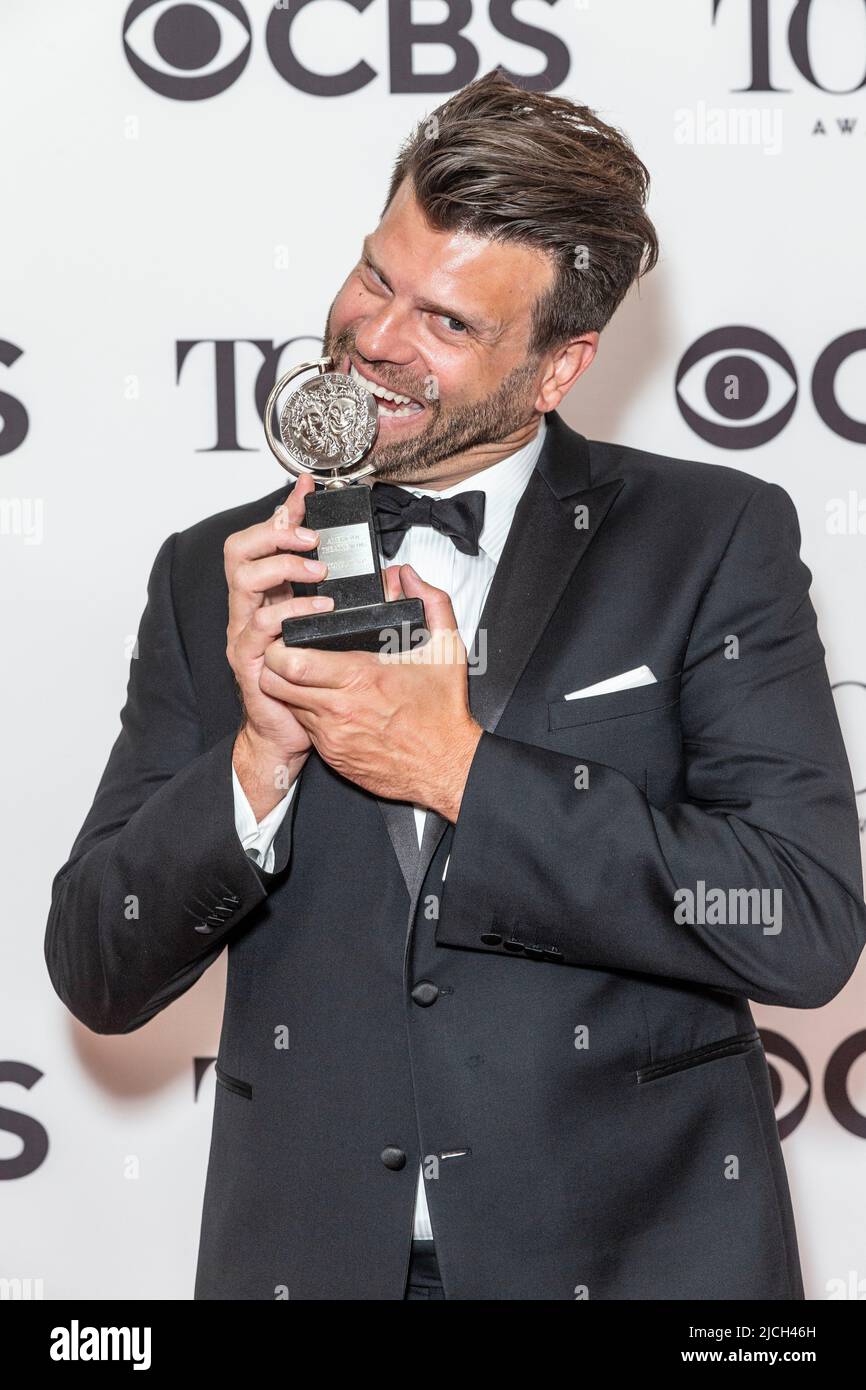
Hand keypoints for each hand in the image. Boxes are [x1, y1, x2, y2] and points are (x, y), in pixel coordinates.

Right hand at [225, 475, 333, 815]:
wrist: (289, 734)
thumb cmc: (315, 683)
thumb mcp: (341, 632)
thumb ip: (360, 600)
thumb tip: (395, 572)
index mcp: (271, 594)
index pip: (271, 540)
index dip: (286, 510)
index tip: (308, 486)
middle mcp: (250, 607)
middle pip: (240, 549)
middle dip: (274, 533)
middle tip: (312, 536)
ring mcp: (244, 632)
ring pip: (244, 579)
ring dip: (283, 568)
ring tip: (320, 571)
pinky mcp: (247, 659)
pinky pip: (261, 625)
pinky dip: (290, 613)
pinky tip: (320, 612)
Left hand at [260, 564, 482, 821]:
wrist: (446, 766)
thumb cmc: (443, 714)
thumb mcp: (446, 650)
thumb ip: (430, 603)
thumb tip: (407, 576)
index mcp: (361, 677)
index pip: (292, 661)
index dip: (279, 645)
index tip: (287, 635)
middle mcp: (339, 708)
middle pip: (275, 682)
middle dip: (272, 664)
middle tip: (285, 652)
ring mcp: (332, 734)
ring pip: (285, 705)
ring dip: (288, 688)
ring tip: (305, 675)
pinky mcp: (332, 754)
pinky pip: (303, 727)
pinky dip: (306, 712)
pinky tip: (325, 701)